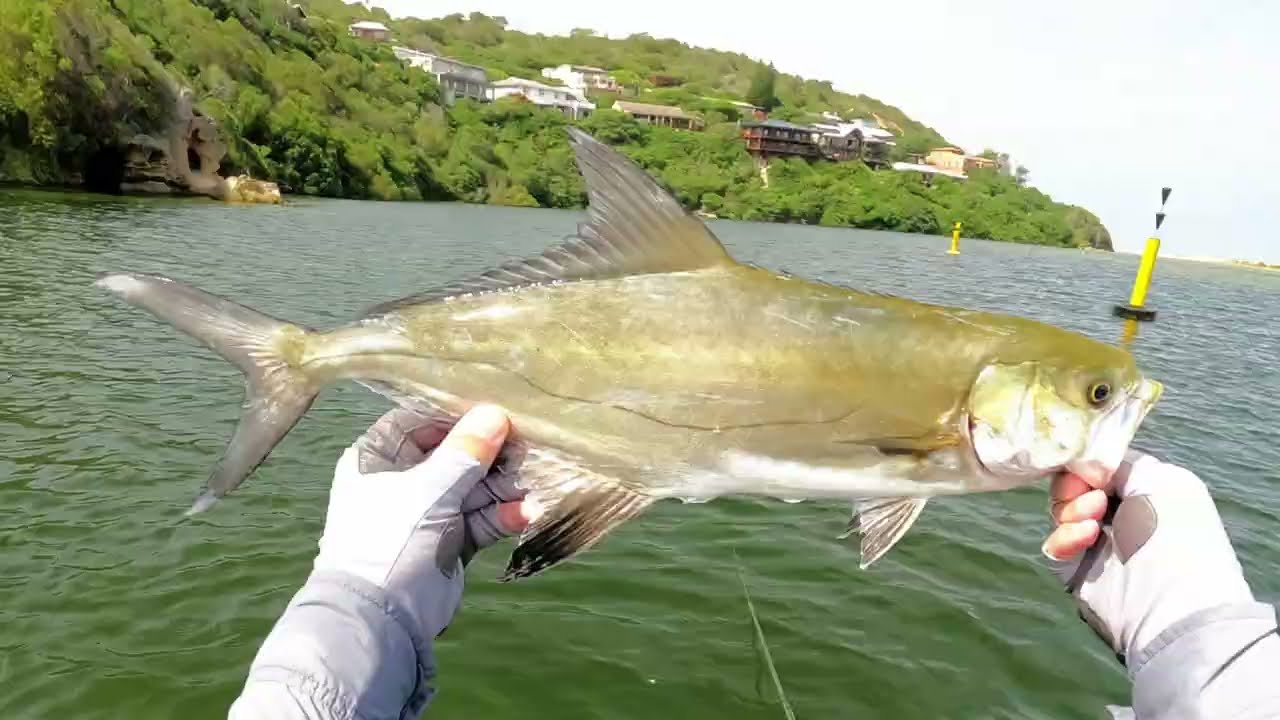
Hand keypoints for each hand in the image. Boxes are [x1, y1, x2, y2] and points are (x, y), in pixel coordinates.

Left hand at [313, 405, 530, 638]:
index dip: (458, 415)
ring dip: (503, 485)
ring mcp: (427, 512)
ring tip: (536, 480)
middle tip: (528, 446)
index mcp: (378, 457)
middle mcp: (401, 480)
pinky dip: (503, 515)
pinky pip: (480, 518)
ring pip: (472, 487)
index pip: (420, 420)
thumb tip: (495, 413)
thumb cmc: (391, 540)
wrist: (380, 619)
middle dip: (491, 453)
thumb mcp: (427, 490)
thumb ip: (465, 453)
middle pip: (453, 454)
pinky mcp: (449, 540)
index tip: (497, 408)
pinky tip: (529, 511)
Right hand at [1044, 451, 1253, 661]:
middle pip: (1074, 486)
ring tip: (1093, 524)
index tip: (1090, 468)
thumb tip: (1086, 468)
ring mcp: (1097, 544)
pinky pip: (1054, 544)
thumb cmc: (1174, 532)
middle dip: (1075, 486)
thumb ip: (1117, 463)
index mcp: (1146, 491)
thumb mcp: (1160, 479)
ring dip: (1072, 510)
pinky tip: (1086, 540)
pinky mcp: (1076, 570)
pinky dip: (1065, 537)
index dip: (1088, 463)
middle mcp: (1121, 515)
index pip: (1101, 467)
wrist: (1169, 600)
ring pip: (1060, 511)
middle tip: (1094, 500)